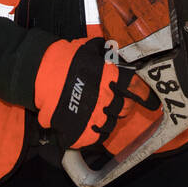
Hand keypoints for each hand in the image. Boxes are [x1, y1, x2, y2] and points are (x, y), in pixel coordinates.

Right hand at [34, 38, 161, 159]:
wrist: (40, 74)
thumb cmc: (64, 59)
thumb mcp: (88, 49)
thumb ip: (105, 54)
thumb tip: (114, 52)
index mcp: (113, 77)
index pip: (138, 89)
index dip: (143, 94)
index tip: (147, 98)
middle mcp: (109, 98)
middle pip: (126, 108)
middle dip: (122, 106)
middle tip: (113, 102)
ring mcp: (96, 116)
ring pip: (111, 124)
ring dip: (107, 120)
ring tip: (98, 114)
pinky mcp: (82, 131)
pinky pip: (95, 137)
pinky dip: (92, 133)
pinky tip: (88, 126)